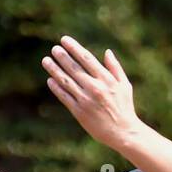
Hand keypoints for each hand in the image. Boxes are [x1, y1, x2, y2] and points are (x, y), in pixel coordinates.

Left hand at [41, 36, 141, 150]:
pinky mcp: (79, 112)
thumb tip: (107, 52)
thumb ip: (115, 68)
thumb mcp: (125, 85)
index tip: (65, 40)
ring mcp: (85, 100)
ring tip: (46, 60)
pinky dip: (57, 88)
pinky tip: (50, 80)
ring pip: (66, 81)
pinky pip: (65, 97)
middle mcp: (94, 87)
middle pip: (74, 68)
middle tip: (54, 48)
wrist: (122, 132)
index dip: (74, 48)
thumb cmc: (125, 107)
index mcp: (106, 79)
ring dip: (54, 70)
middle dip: (62, 56)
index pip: (86, 59)